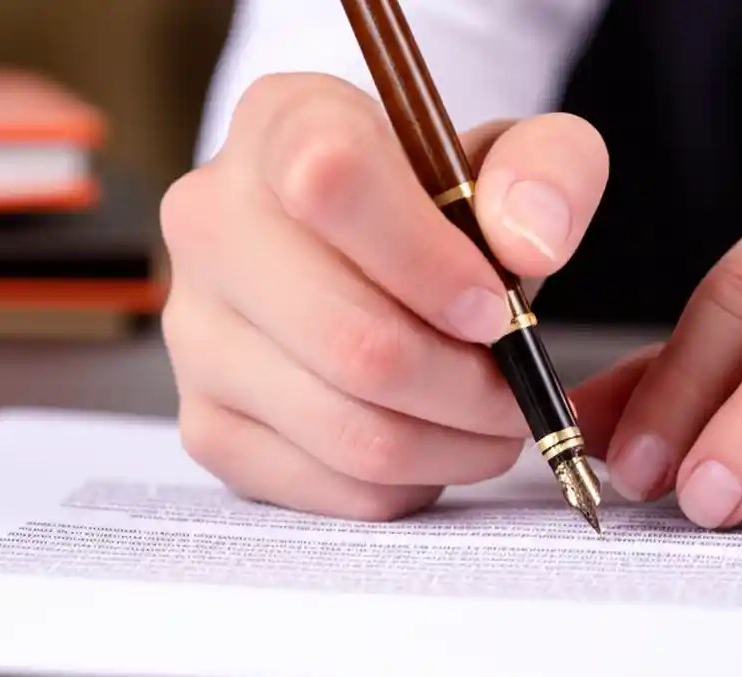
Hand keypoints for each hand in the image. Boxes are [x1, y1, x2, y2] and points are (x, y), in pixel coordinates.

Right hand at [160, 73, 608, 519]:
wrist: (363, 255)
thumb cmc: (438, 207)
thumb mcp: (511, 158)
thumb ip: (548, 170)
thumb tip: (529, 242)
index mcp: (277, 124)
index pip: (329, 179)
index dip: (427, 260)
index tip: (494, 307)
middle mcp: (209, 222)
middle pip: (349, 339)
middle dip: (468, 385)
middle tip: (518, 389)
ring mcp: (194, 330)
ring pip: (348, 429)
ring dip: (451, 443)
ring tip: (491, 419)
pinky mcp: (203, 422)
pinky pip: (328, 486)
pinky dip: (407, 482)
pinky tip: (431, 441)